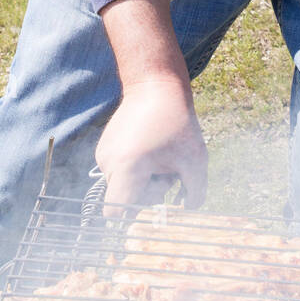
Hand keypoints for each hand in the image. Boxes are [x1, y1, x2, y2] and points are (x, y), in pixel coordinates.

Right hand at [96, 73, 207, 211]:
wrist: (155, 86)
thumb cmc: (176, 122)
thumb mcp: (195, 159)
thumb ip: (196, 192)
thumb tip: (187, 210)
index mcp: (126, 168)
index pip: (115, 212)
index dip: (134, 214)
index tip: (155, 203)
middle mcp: (108, 163)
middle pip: (126, 198)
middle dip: (151, 191)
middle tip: (170, 170)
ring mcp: (103, 154)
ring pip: (123, 185)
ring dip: (145, 179)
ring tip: (162, 156)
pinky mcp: (104, 147)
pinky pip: (120, 172)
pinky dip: (136, 168)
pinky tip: (151, 150)